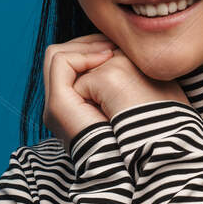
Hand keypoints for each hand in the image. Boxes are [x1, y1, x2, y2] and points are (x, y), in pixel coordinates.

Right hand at [42, 34, 189, 147]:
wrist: (139, 161)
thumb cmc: (145, 132)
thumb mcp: (132, 97)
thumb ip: (122, 78)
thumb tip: (125, 51)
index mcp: (78, 107)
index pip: (73, 64)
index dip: (94, 47)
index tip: (119, 45)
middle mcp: (64, 107)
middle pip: (63, 57)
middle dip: (87, 43)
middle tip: (114, 43)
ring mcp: (57, 106)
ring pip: (57, 55)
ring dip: (85, 45)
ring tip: (111, 50)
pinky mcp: (58, 105)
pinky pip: (60, 62)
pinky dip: (82, 54)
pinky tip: (106, 57)